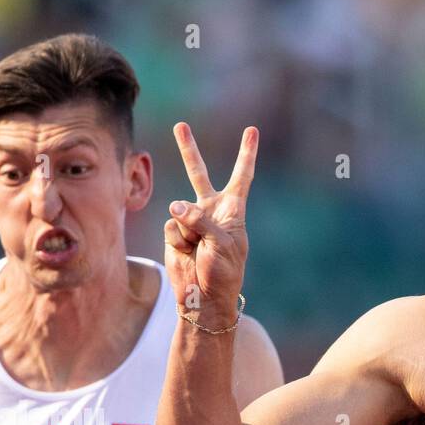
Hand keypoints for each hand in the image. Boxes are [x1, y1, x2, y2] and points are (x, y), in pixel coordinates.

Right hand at [165, 121, 257, 319]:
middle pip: (198, 174)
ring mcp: (191, 221)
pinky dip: (178, 241)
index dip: (246, 154)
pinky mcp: (174, 232)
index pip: (242, 177)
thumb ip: (200, 220)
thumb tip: (175, 206)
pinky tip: (186, 253)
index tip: (252, 131)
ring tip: (198, 250)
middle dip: (188, 150)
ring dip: (189, 230)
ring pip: (180, 208)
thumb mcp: (221, 244)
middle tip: (180, 125)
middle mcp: (211, 211)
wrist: (203, 298)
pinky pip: (172, 226)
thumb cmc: (222, 273)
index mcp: (233, 211)